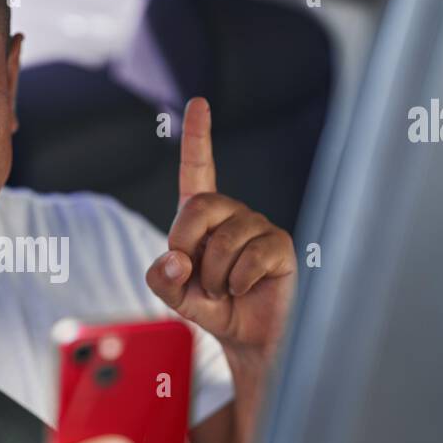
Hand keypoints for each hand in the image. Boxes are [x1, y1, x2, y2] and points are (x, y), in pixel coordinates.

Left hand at [145, 98, 295, 361]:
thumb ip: (162, 278)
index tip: (199, 102)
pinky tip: (244, 291)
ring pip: (222, 242)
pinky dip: (237, 283)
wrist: (248, 340)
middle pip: (198, 207)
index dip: (198, 136)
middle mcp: (233, 214)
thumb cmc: (213, 309)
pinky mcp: (280, 247)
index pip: (198, 169)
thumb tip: (177, 259)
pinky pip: (250, 259)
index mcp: (204, 217)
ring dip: (213, 278)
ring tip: (223, 291)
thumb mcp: (174, 295)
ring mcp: (259, 227)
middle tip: (195, 278)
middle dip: (186, 247)